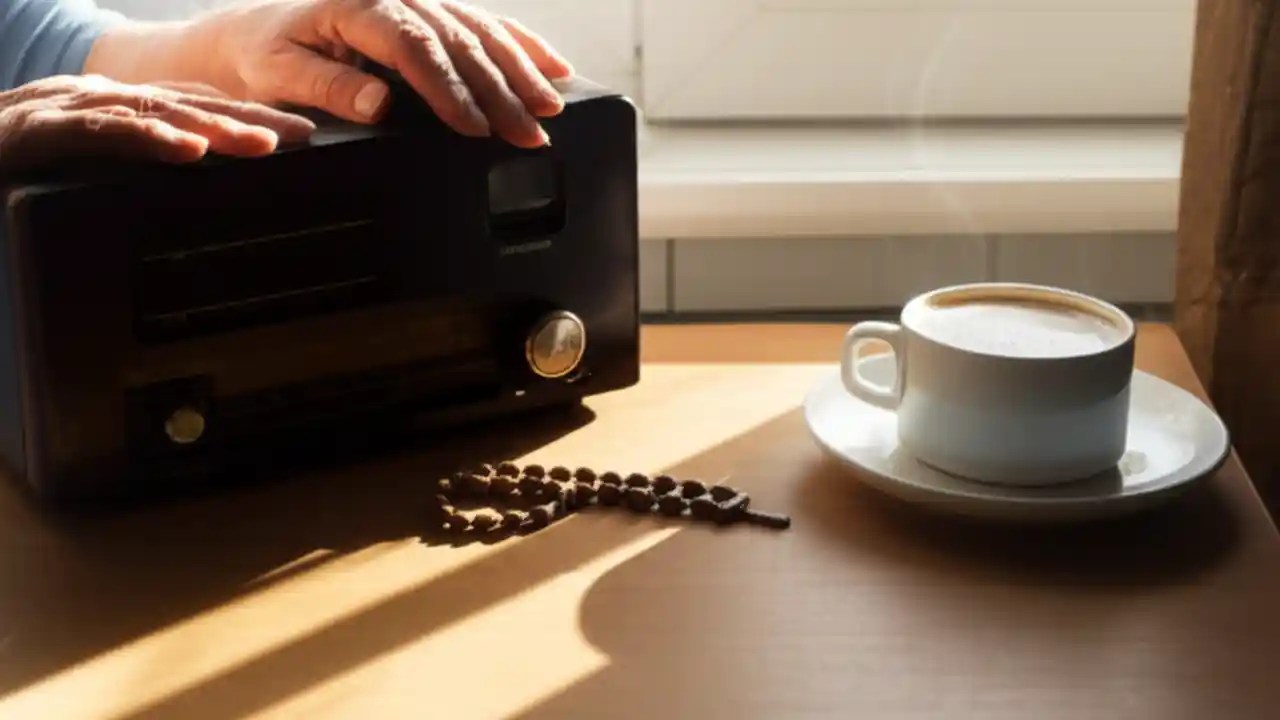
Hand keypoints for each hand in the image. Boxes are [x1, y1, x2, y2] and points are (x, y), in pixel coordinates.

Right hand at [0, 75, 315, 175]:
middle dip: (249, 117)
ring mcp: (70, 108)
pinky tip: (189, 149)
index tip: (303, 134)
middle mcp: (99, 98)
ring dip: (216, 127)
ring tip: (264, 144)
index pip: (193, 105)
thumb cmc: (10, 161)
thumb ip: (131, 162)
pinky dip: (151, 139)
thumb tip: (190, 172)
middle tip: (303, 134)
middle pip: (188, 103)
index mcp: (114, 107)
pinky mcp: (41, 130)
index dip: (249, 116)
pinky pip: (105, 132)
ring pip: (156, 112)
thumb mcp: (81, 162)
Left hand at [216, 0, 573, 147]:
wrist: (255, 35)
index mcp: (355, 4)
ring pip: (479, 29)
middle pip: (458, 38)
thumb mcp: (280, 75)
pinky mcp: (430, 11)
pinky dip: (520, 45)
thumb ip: (329, 86)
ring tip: (550, 108)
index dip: (449, 88)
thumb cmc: (265, 59)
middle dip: (500, 88)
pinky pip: (483, 22)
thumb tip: (380, 102)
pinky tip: (553, 66)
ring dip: (521, 70)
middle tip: (529, 131)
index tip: (474, 128)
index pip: (414, 45)